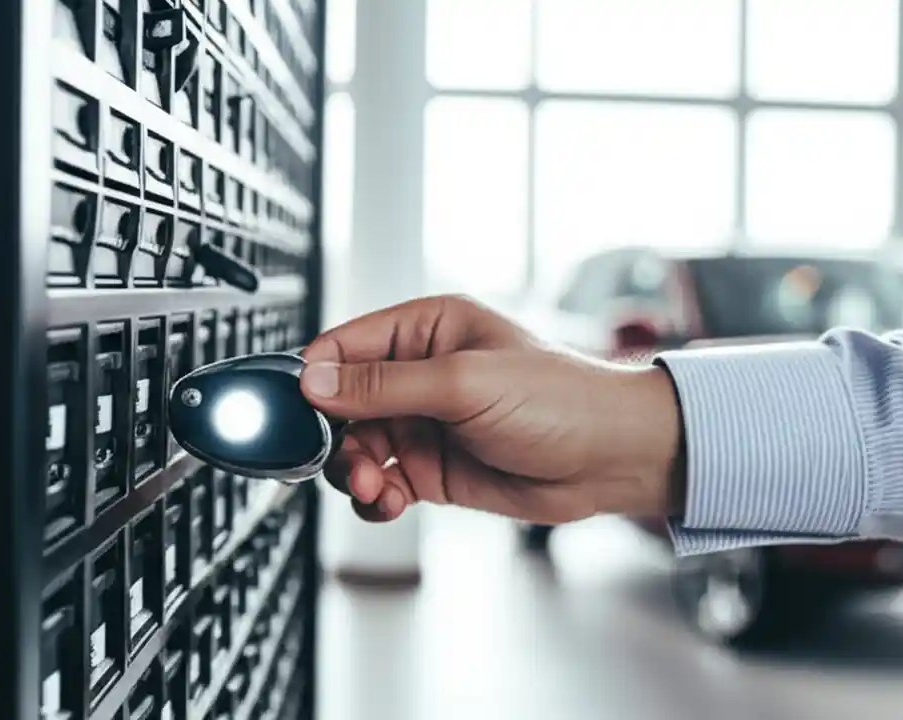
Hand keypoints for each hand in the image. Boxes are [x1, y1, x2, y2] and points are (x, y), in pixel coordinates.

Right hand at [297, 295, 684, 523]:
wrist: (609, 457)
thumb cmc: (559, 398)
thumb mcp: (464, 383)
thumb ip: (385, 384)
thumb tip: (316, 380)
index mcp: (426, 330)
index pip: (345, 346)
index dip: (314, 378)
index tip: (293, 411)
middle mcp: (420, 374)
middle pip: (342, 404)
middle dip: (333, 436)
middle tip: (344, 461)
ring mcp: (425, 423)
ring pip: (357, 448)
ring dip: (354, 472)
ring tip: (374, 489)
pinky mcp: (433, 468)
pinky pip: (383, 483)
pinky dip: (376, 498)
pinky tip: (389, 503)